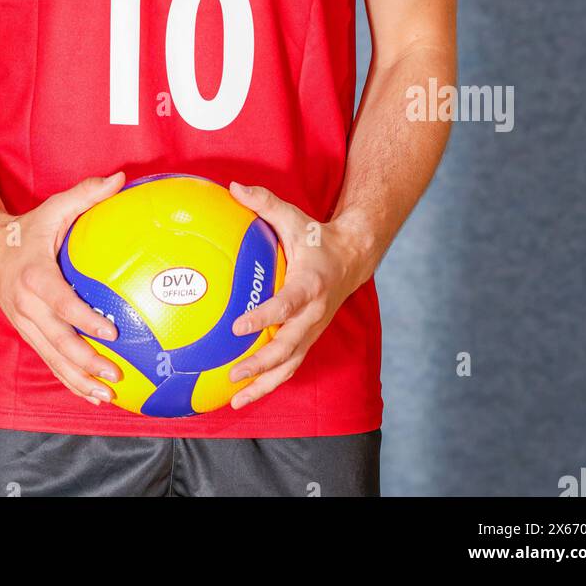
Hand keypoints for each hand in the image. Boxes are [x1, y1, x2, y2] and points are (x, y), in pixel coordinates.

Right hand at [0, 172, 126, 405]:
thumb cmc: (28, 228)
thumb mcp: (53, 208)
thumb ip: (86, 194)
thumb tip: (121, 178)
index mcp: (35, 277)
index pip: (62, 303)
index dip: (86, 320)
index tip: (113, 332)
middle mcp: (27, 306)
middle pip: (58, 342)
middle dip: (87, 361)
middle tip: (116, 373)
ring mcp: (25, 324)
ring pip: (53, 359)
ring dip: (79, 380)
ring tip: (108, 396)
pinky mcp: (27, 334)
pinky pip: (49, 362)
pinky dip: (69, 381)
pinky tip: (92, 395)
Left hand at [226, 181, 366, 410]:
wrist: (353, 257)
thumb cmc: (317, 236)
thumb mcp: (293, 216)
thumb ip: (264, 202)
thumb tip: (233, 187)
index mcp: (309, 284)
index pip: (286, 305)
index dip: (264, 317)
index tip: (239, 325)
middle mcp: (313, 314)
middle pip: (287, 347)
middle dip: (260, 363)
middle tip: (232, 373)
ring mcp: (312, 330)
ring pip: (289, 365)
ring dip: (264, 384)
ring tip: (236, 398)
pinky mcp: (309, 338)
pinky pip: (289, 365)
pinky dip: (269, 381)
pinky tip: (244, 393)